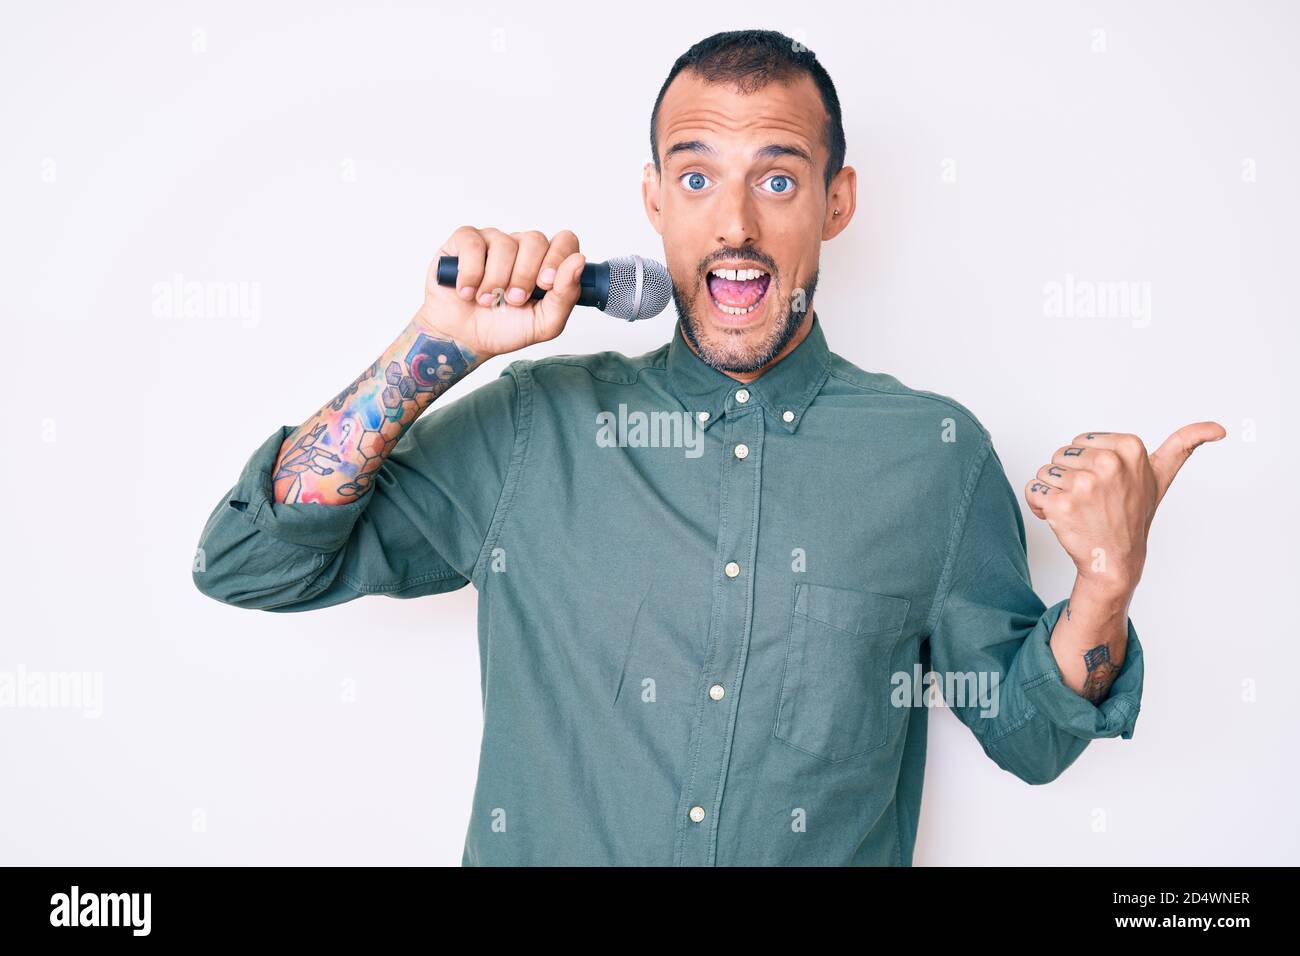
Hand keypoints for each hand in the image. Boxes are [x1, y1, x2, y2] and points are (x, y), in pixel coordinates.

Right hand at [416, 226, 585, 360]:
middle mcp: (521, 248)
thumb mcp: (544, 323)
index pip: (565, 241)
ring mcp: (493, 241)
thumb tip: (578, 261)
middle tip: (513, 300)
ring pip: (505, 244)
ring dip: (495, 281)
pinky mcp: (465, 241)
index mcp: (544, 264)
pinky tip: (467, 291)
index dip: (557, 258)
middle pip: (535, 240)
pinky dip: (471, 273)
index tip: (544, 284)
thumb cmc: (503, 329)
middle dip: (524, 276)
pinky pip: (474, 244)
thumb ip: (566, 295)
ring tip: (487, 301)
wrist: (462, 340)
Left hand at [1024, 422, 1226, 596]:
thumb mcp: (1161, 475)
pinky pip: (1032, 491)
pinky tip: (1063, 519)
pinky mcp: (1061, 504)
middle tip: (1092, 501)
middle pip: (1061, 455)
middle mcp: (1108, 463)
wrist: (1115, 560)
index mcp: (1130, 447)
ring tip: (1080, 510)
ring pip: (1045, 472)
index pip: (1080, 441)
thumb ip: (1184, 445)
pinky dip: (1040, 506)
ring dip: (1054, 492)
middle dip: (1069, 477)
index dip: (1087, 463)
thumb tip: (1218, 428)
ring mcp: (1084, 485)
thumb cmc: (1134, 515)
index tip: (1107, 484)